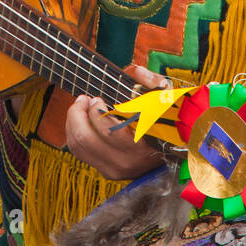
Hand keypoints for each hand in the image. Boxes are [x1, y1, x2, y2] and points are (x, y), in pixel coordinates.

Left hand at [65, 63, 169, 180]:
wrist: (173, 154)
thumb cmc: (170, 124)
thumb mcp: (168, 100)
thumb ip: (155, 84)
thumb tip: (137, 72)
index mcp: (142, 145)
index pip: (108, 131)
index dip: (95, 110)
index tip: (97, 98)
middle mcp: (126, 162)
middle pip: (85, 138)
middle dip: (77, 114)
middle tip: (83, 100)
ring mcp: (115, 170)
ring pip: (78, 147)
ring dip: (72, 123)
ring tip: (80, 108)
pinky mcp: (107, 172)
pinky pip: (80, 153)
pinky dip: (74, 134)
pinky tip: (80, 121)